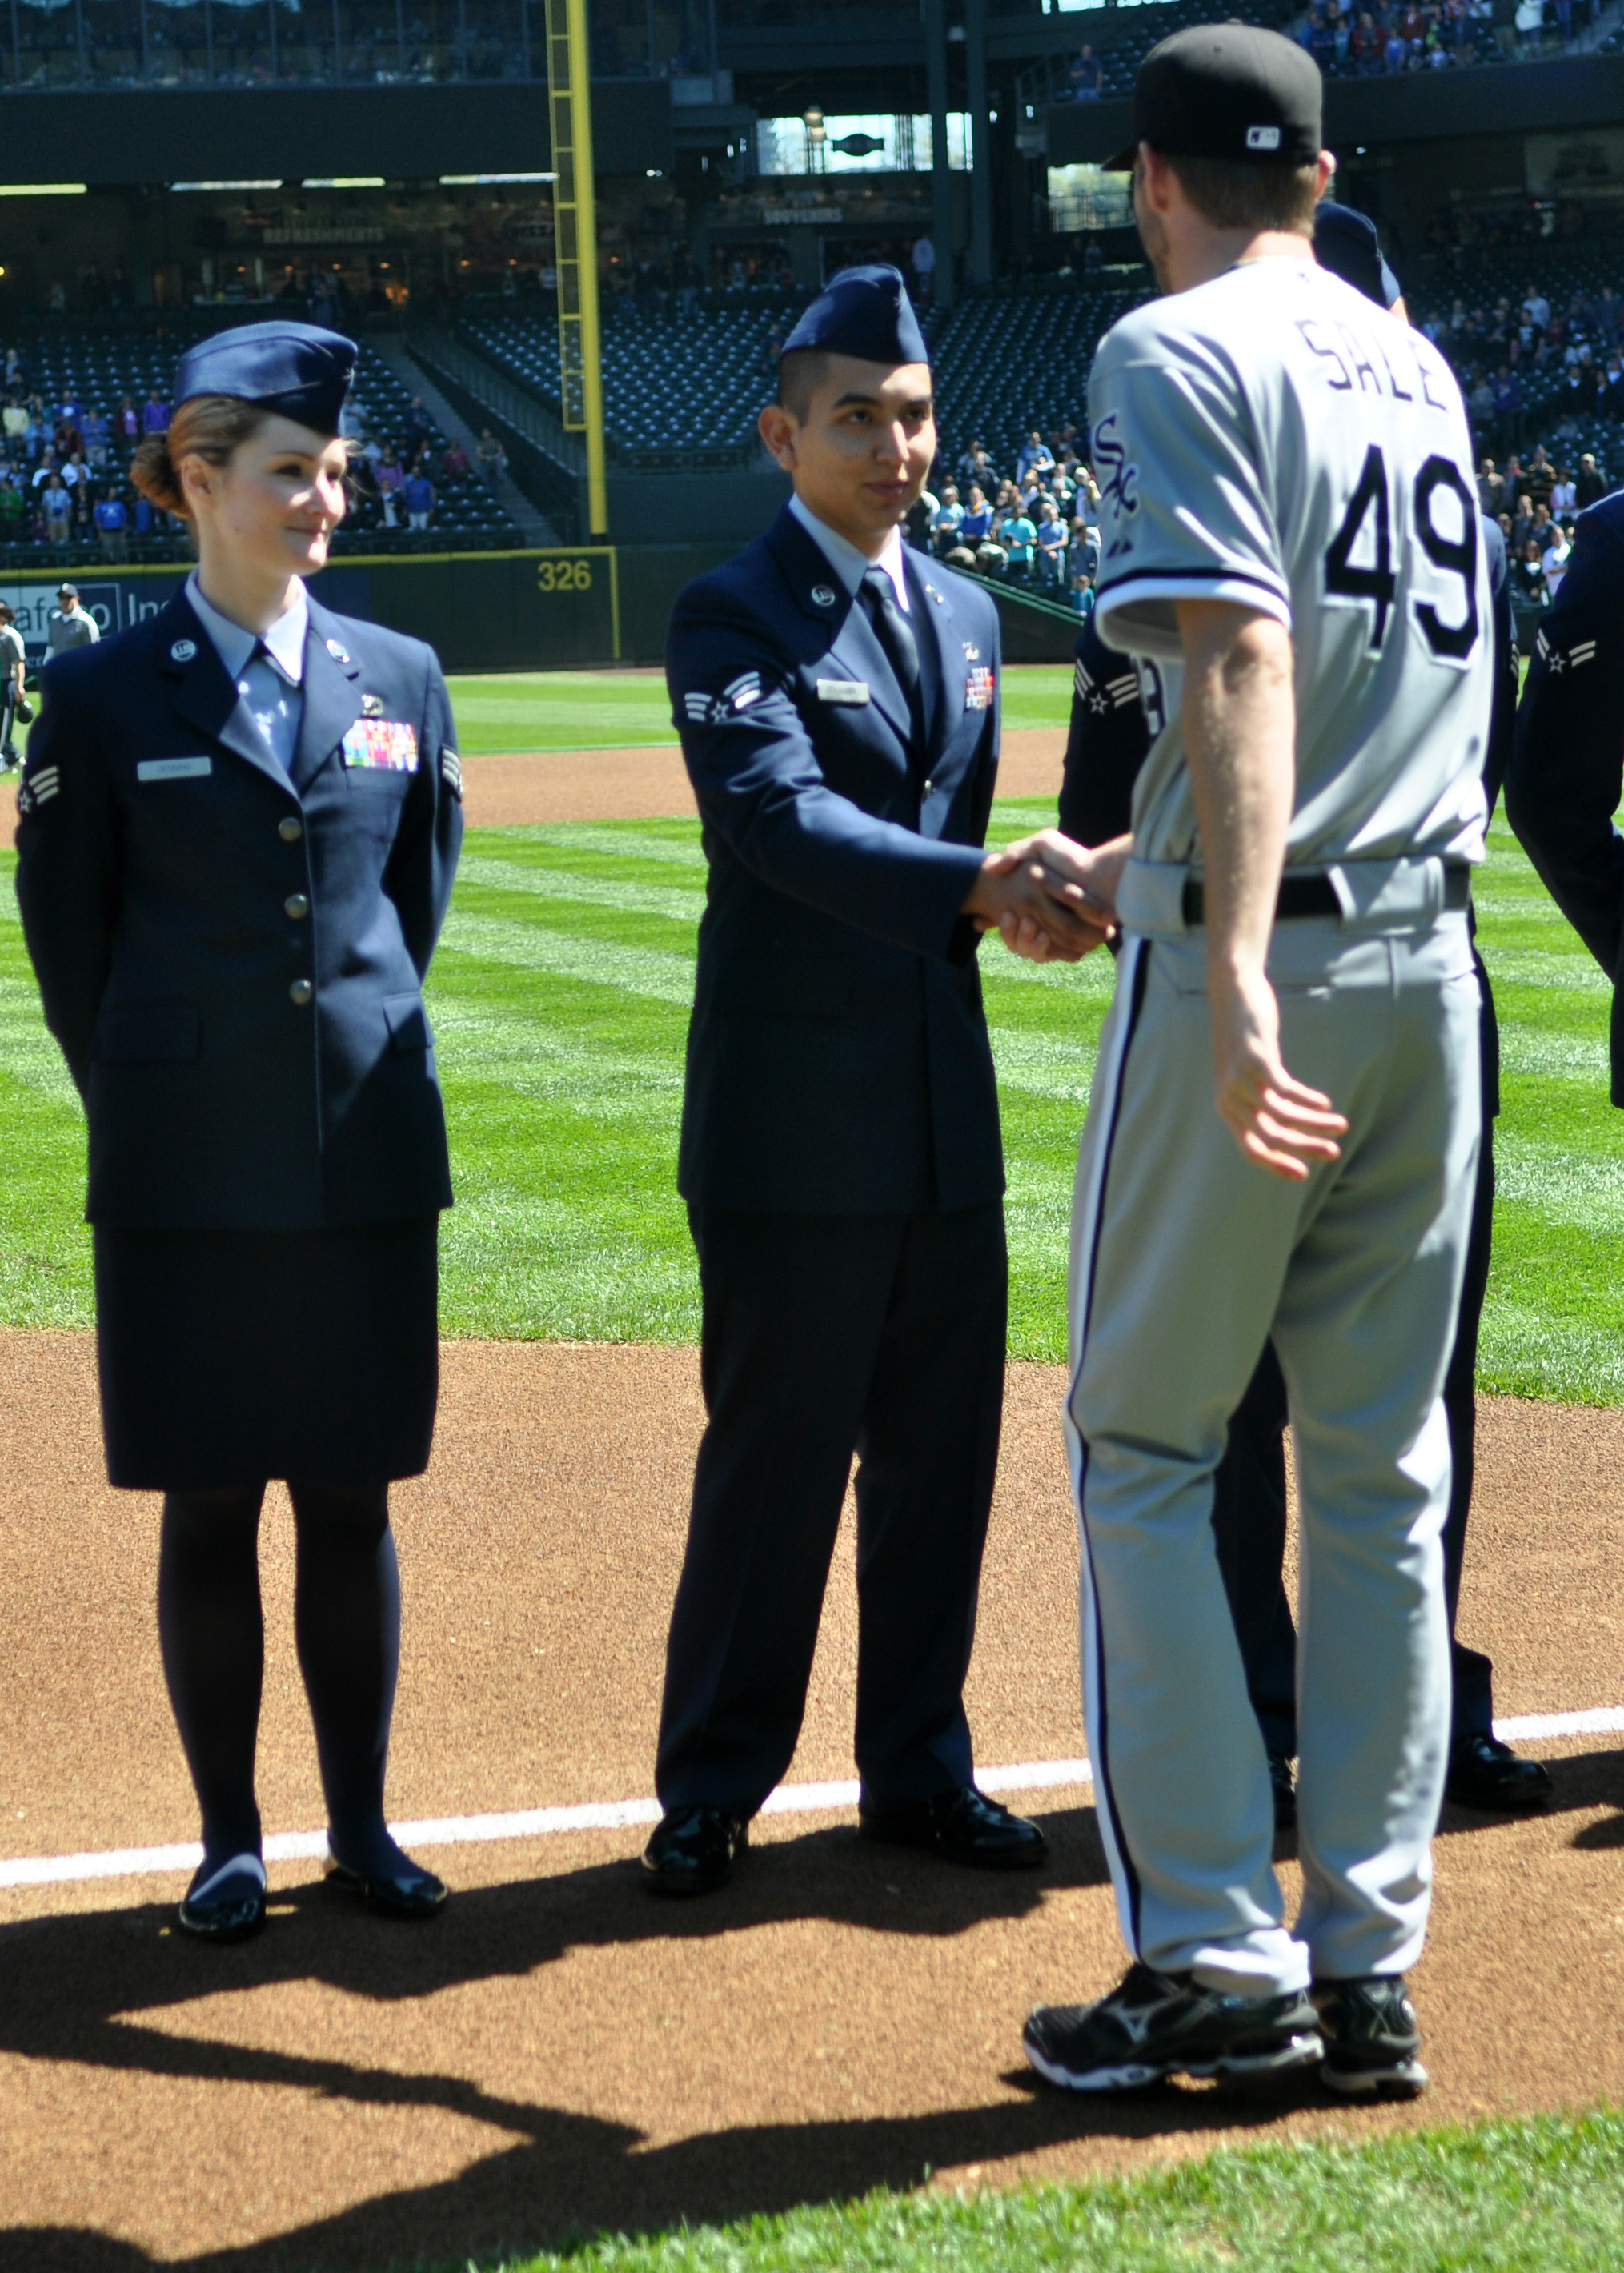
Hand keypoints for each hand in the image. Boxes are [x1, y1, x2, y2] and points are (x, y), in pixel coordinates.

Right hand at [962, 836, 1111, 962]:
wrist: (1102, 876)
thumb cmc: (1071, 858)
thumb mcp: (1042, 844)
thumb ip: (1017, 852)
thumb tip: (991, 868)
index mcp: (1033, 902)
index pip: (1005, 918)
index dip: (989, 920)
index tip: (977, 921)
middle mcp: (1042, 920)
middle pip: (1014, 938)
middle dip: (1007, 932)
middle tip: (1004, 918)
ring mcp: (1056, 933)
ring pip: (1026, 949)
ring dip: (1021, 940)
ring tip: (1025, 922)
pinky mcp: (1069, 944)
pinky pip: (1047, 955)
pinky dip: (1040, 948)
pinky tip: (1040, 935)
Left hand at [1210, 962, 1346, 1181]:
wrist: (1233, 994)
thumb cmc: (1244, 1039)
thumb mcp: (1247, 1075)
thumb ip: (1260, 1100)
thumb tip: (1287, 1125)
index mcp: (1227, 1109)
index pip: (1251, 1149)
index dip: (1277, 1165)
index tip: (1304, 1174)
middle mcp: (1229, 1099)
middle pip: (1270, 1137)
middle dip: (1304, 1149)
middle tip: (1334, 1153)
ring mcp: (1240, 1080)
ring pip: (1282, 1116)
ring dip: (1314, 1125)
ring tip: (1340, 1126)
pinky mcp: (1255, 1060)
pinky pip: (1286, 1090)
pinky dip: (1308, 1100)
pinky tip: (1324, 1103)